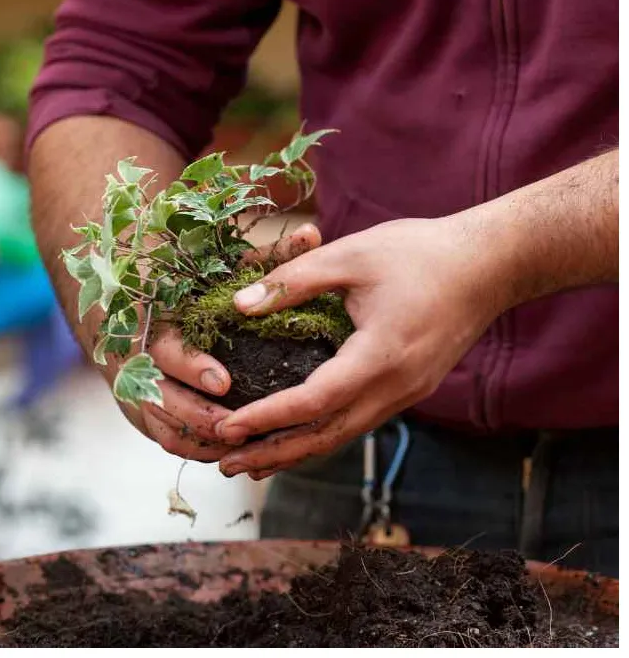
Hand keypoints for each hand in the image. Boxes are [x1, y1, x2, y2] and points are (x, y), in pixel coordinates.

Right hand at [112, 223, 324, 461]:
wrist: (123, 302)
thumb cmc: (187, 281)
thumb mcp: (220, 265)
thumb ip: (264, 257)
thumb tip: (312, 234)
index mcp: (153, 321)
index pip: (166, 350)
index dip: (192, 368)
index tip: (224, 382)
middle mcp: (139, 359)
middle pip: (161, 397)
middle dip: (197, 416)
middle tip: (235, 427)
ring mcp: (138, 388)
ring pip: (163, 424)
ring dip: (199, 439)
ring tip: (240, 444)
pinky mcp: (143, 410)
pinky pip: (165, 438)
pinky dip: (194, 448)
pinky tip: (228, 452)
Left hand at [213, 215, 506, 478]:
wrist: (491, 264)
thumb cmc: (422, 252)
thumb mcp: (351, 255)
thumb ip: (293, 280)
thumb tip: (240, 306)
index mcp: (380, 355)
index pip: (313, 401)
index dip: (267, 417)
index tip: (227, 428)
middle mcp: (396, 387)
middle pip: (326, 435)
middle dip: (273, 452)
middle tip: (225, 465)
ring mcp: (407, 394)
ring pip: (343, 435)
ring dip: (296, 451)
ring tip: (252, 463)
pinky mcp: (410, 390)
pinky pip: (359, 422)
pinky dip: (322, 435)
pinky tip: (299, 437)